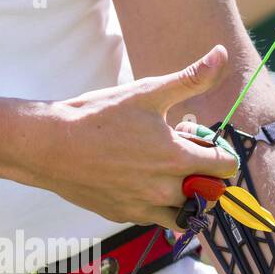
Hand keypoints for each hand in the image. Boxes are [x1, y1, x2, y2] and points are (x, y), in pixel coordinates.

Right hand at [15, 45, 238, 228]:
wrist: (49, 145)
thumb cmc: (98, 116)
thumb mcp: (148, 92)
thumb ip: (190, 78)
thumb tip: (221, 54)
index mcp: (178, 159)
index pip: (225, 166)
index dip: (218, 152)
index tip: (197, 140)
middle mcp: (167, 190)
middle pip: (210, 192)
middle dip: (203, 174)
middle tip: (177, 154)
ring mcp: (147, 207)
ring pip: (187, 213)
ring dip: (186, 196)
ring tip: (166, 173)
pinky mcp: (127, 216)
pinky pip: (158, 219)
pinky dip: (159, 204)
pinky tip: (141, 181)